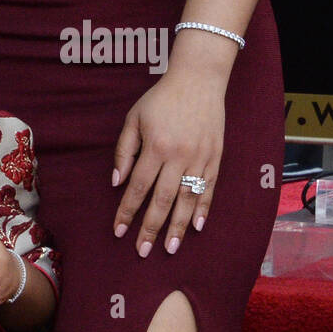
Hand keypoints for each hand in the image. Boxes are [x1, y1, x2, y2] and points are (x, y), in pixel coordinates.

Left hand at [112, 67, 223, 256]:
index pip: (138, 187)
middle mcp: (178, 156)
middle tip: (142, 251)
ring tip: (169, 248)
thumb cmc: (160, 99)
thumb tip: (116, 182)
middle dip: (150, 228)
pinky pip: (209, 189)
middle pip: (162, 200)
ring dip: (176, 226)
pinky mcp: (216, 158)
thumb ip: (124, 151)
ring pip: (187, 199)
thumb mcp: (134, 118)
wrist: (198, 80)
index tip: (118, 231)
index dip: (127, 211)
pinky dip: (203, 209)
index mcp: (155, 146)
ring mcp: (200, 158)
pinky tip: (196, 227)